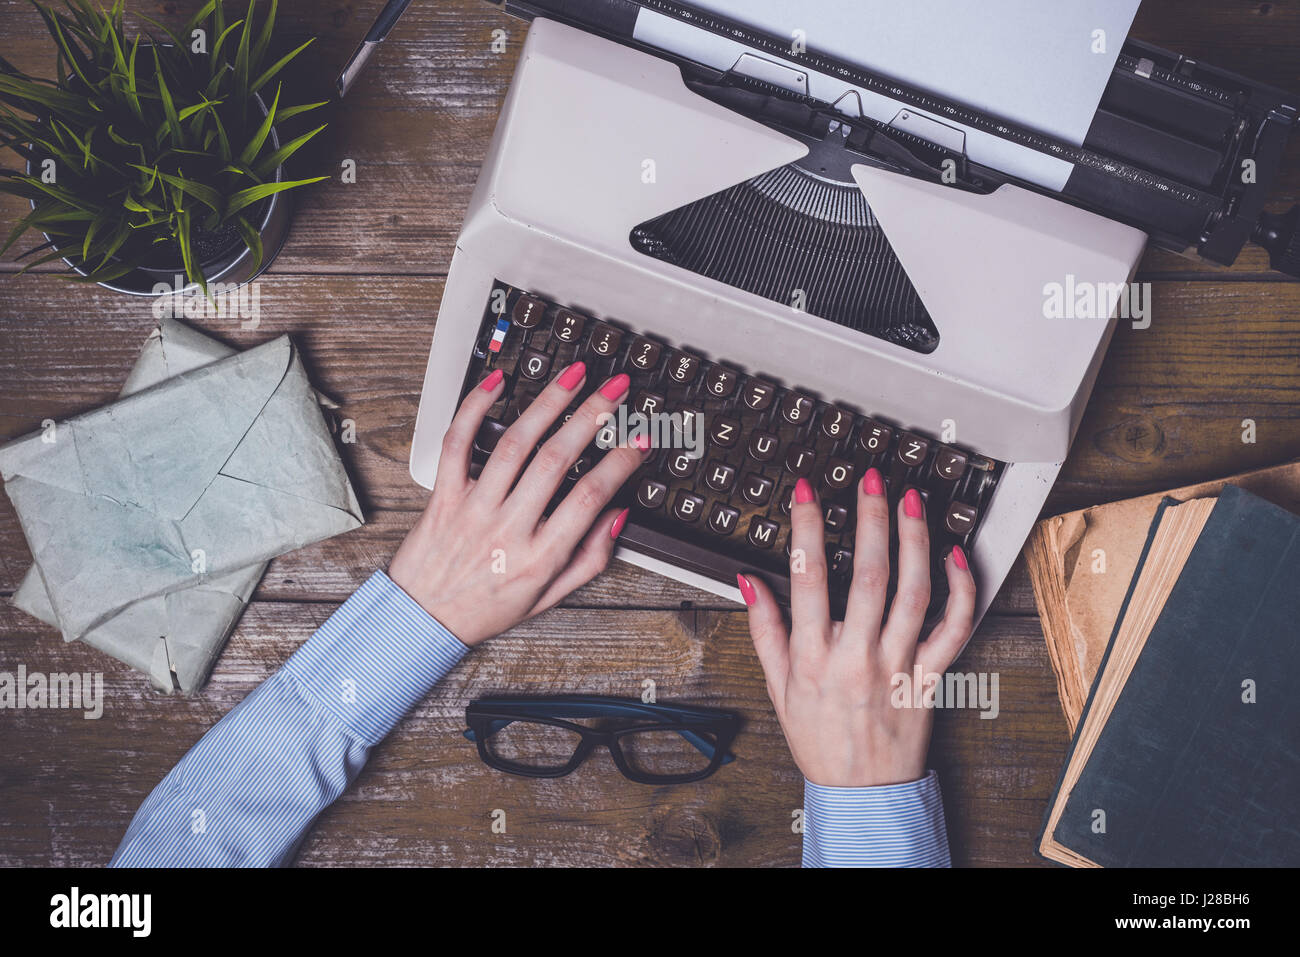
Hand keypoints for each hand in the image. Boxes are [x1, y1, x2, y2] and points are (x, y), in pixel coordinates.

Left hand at [389, 362, 647, 645]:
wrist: (421, 620)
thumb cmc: (486, 608)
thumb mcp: (549, 598)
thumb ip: (589, 558)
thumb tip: (616, 516)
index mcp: (538, 557)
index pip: (589, 498)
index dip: (620, 463)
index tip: (640, 438)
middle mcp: (507, 528)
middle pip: (555, 460)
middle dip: (591, 416)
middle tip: (614, 390)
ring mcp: (473, 508)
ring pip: (514, 444)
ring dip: (548, 403)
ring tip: (573, 376)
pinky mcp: (444, 495)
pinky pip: (457, 444)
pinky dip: (475, 408)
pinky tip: (498, 383)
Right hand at [738, 474, 975, 786]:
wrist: (863, 794)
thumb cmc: (820, 739)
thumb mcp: (777, 686)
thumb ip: (764, 629)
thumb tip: (748, 579)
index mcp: (814, 658)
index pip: (807, 579)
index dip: (807, 528)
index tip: (806, 491)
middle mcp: (858, 658)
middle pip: (868, 576)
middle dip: (870, 518)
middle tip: (870, 479)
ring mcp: (899, 666)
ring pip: (914, 593)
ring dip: (915, 540)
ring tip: (911, 501)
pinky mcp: (931, 677)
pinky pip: (954, 629)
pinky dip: (960, 590)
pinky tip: (952, 556)